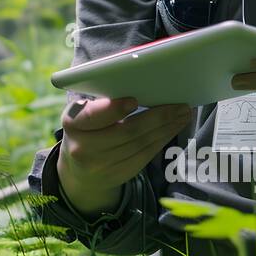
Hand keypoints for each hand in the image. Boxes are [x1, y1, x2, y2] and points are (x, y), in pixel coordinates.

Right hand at [56, 96, 191, 216]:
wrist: (80, 169)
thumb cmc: (87, 128)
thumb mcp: (84, 113)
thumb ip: (103, 101)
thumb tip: (139, 80)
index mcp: (73, 123)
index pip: (93, 117)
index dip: (113, 109)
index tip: (133, 101)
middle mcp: (83, 147)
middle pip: (126, 131)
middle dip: (157, 117)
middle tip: (180, 105)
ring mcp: (101, 165)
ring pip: (140, 144)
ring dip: (166, 128)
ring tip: (183, 114)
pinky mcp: (119, 175)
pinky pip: (145, 155)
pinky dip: (162, 140)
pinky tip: (172, 128)